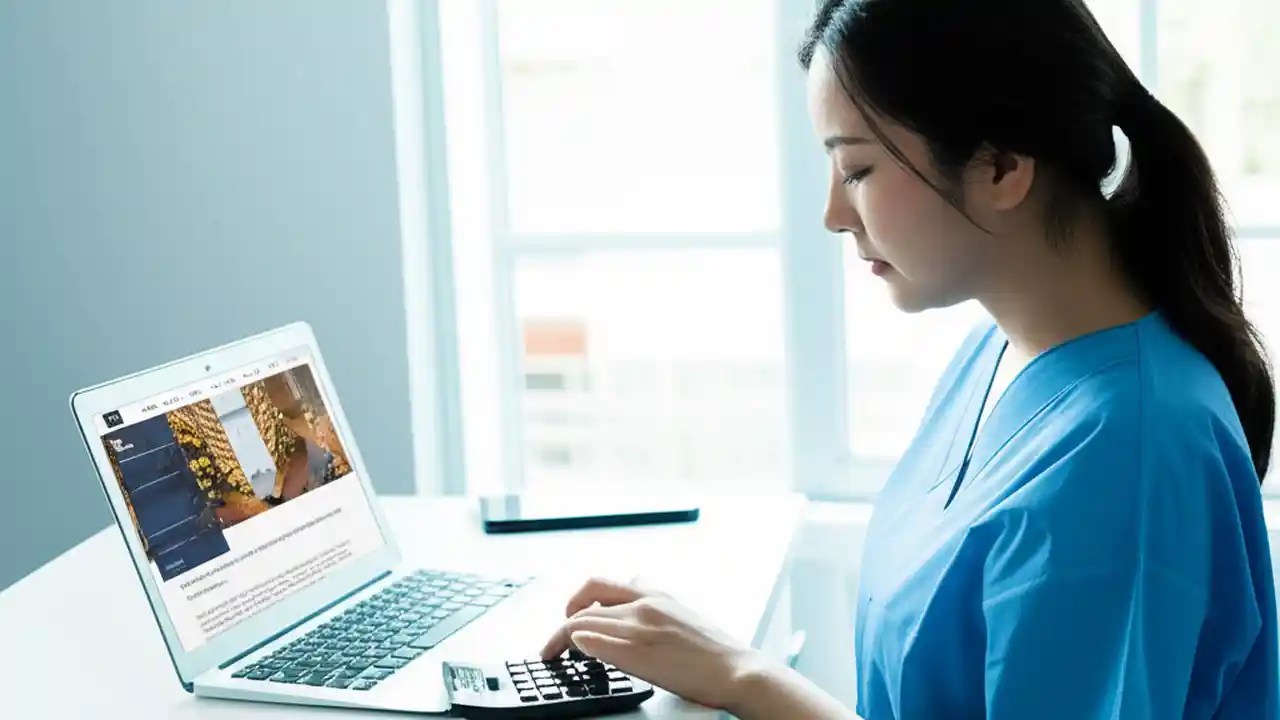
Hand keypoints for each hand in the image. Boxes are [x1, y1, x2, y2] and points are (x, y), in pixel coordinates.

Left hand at [540, 577, 761, 710]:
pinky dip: (576, 644)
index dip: (578, 600)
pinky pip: (595, 642)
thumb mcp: (681, 609)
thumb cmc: (714, 648)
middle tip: (555, 641)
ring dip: (560, 638)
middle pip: (585, 604)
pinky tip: (570, 651)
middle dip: (562, 621)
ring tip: (552, 654)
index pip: (601, 585)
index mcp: (654, 595)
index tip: (571, 615)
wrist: (736, 669)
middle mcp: (643, 606)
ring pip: (583, 623)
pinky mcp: (637, 653)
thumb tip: (636, 583)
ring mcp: (639, 629)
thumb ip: (654, 598)